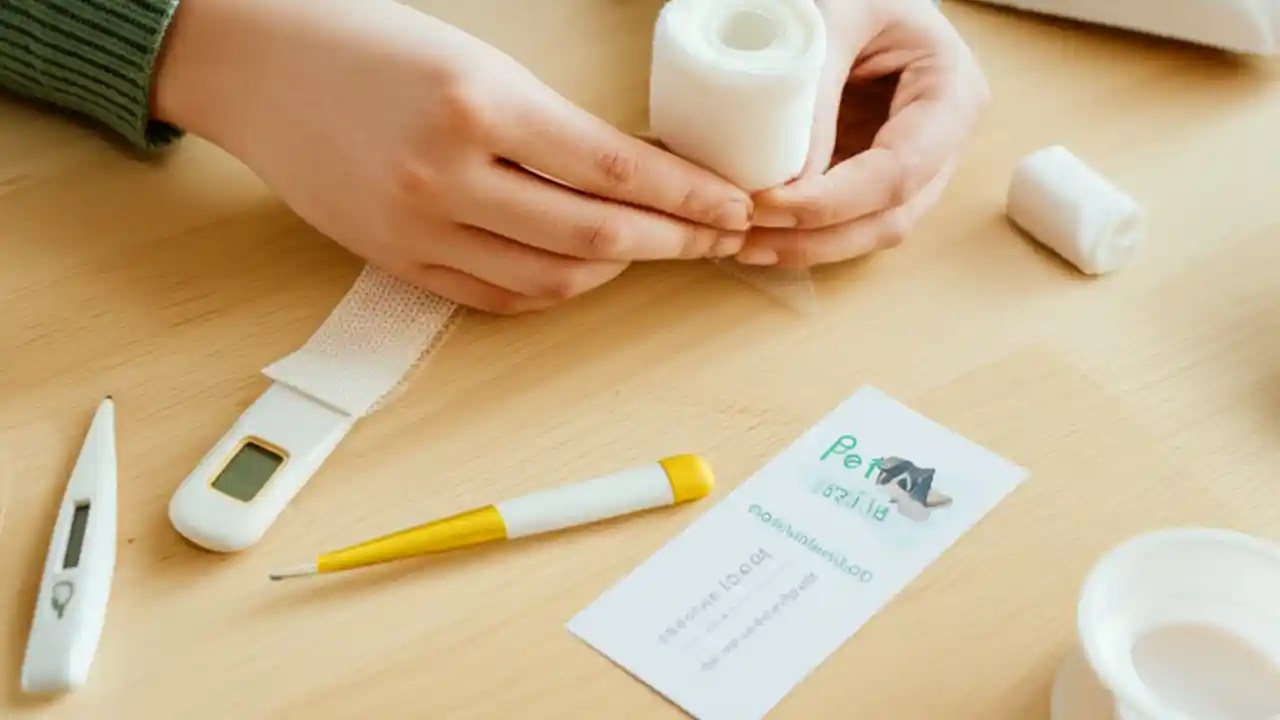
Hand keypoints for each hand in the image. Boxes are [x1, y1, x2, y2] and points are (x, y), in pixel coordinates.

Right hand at [153, 0, 751, 313]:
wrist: (259, 67)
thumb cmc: (371, 45)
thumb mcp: (478, 62)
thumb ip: (550, 126)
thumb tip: (635, 177)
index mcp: (479, 105)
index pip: (615, 169)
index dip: (687, 196)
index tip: (732, 207)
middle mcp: (448, 176)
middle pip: (595, 237)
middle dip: (674, 241)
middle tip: (719, 236)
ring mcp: (418, 229)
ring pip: (551, 280)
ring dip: (618, 272)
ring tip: (652, 248)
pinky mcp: (396, 262)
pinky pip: (496, 299)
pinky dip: (552, 291)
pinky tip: (582, 272)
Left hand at [736, 0, 988, 268]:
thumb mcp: (832, 15)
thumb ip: (811, 91)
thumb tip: (783, 185)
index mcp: (951, 93)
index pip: (899, 172)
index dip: (833, 201)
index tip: (767, 203)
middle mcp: (943, 141)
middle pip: (890, 217)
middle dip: (818, 239)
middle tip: (746, 238)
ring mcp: (915, 163)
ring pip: (870, 231)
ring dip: (808, 248)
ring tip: (742, 246)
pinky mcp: (877, 173)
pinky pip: (848, 220)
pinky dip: (803, 236)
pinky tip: (756, 236)